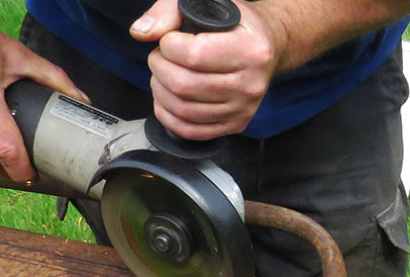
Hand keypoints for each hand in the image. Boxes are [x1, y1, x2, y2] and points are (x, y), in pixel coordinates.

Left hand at [130, 0, 284, 138]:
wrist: (268, 46)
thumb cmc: (235, 24)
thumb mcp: (208, 4)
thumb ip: (170, 12)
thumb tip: (141, 32)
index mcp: (250, 49)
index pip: (194, 56)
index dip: (168, 47)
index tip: (168, 40)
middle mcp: (250, 84)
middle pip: (184, 86)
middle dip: (160, 69)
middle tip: (159, 57)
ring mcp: (242, 109)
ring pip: (183, 110)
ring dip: (160, 91)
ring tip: (162, 75)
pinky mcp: (234, 125)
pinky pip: (190, 131)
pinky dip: (168, 116)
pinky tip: (165, 99)